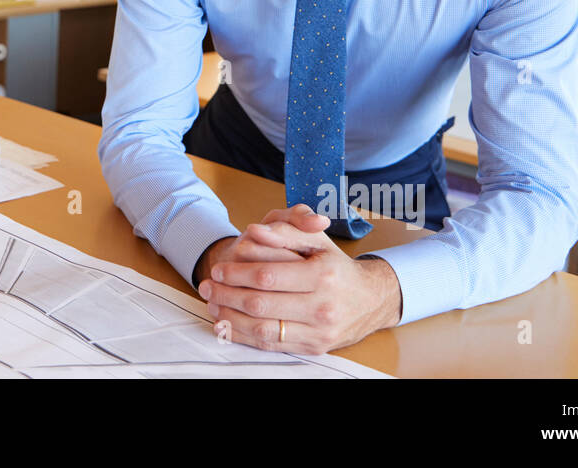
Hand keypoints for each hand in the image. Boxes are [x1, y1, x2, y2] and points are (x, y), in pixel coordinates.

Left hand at [198, 204, 401, 354]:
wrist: (370, 300)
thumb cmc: (336, 266)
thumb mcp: (316, 240)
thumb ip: (285, 231)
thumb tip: (254, 230)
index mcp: (322, 276)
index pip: (268, 277)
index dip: (237, 274)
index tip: (218, 269)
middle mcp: (322, 307)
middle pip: (261, 305)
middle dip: (227, 295)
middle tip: (207, 285)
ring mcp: (318, 332)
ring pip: (262, 330)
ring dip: (230, 318)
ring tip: (212, 303)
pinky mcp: (313, 348)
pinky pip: (271, 346)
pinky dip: (244, 337)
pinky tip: (227, 324)